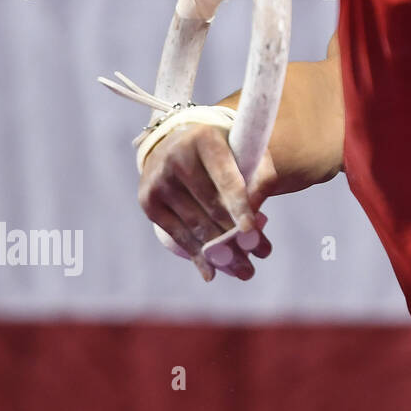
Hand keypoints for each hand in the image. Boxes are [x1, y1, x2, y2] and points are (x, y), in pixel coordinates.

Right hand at [138, 123, 276, 281]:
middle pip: (211, 207)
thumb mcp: (244, 150)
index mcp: (205, 140)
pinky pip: (176, 234)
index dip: (239, 206)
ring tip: (245, 269)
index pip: (226, 179)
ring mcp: (158, 181)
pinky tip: (211, 271)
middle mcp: (176, 159)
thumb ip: (260, 176)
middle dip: (238, 235)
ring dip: (222, 251)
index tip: (251, 230)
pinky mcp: (148, 201)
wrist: (176, 142)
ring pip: (195, 225)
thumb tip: (257, 214)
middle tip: (262, 254)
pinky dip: (196, 254)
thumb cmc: (222, 149)